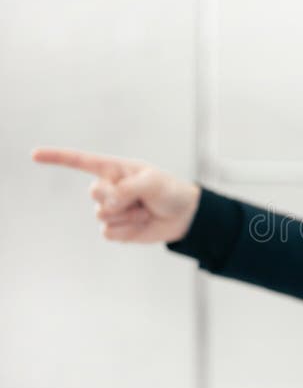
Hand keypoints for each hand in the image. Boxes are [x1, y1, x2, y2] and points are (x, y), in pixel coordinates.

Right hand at [32, 147, 200, 242]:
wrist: (184, 216)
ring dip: (128, 215)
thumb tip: (108, 202)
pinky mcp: (116, 228)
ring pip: (103, 215)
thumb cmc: (169, 191)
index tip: (34, 155)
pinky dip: (128, 230)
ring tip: (145, 210)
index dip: (57, 158)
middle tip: (140, 198)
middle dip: (118, 197)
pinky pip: (108, 232)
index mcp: (114, 170)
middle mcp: (108, 188)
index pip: (80, 162)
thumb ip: (127, 188)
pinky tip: (141, 223)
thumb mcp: (152, 182)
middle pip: (95, 193)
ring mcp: (111, 209)